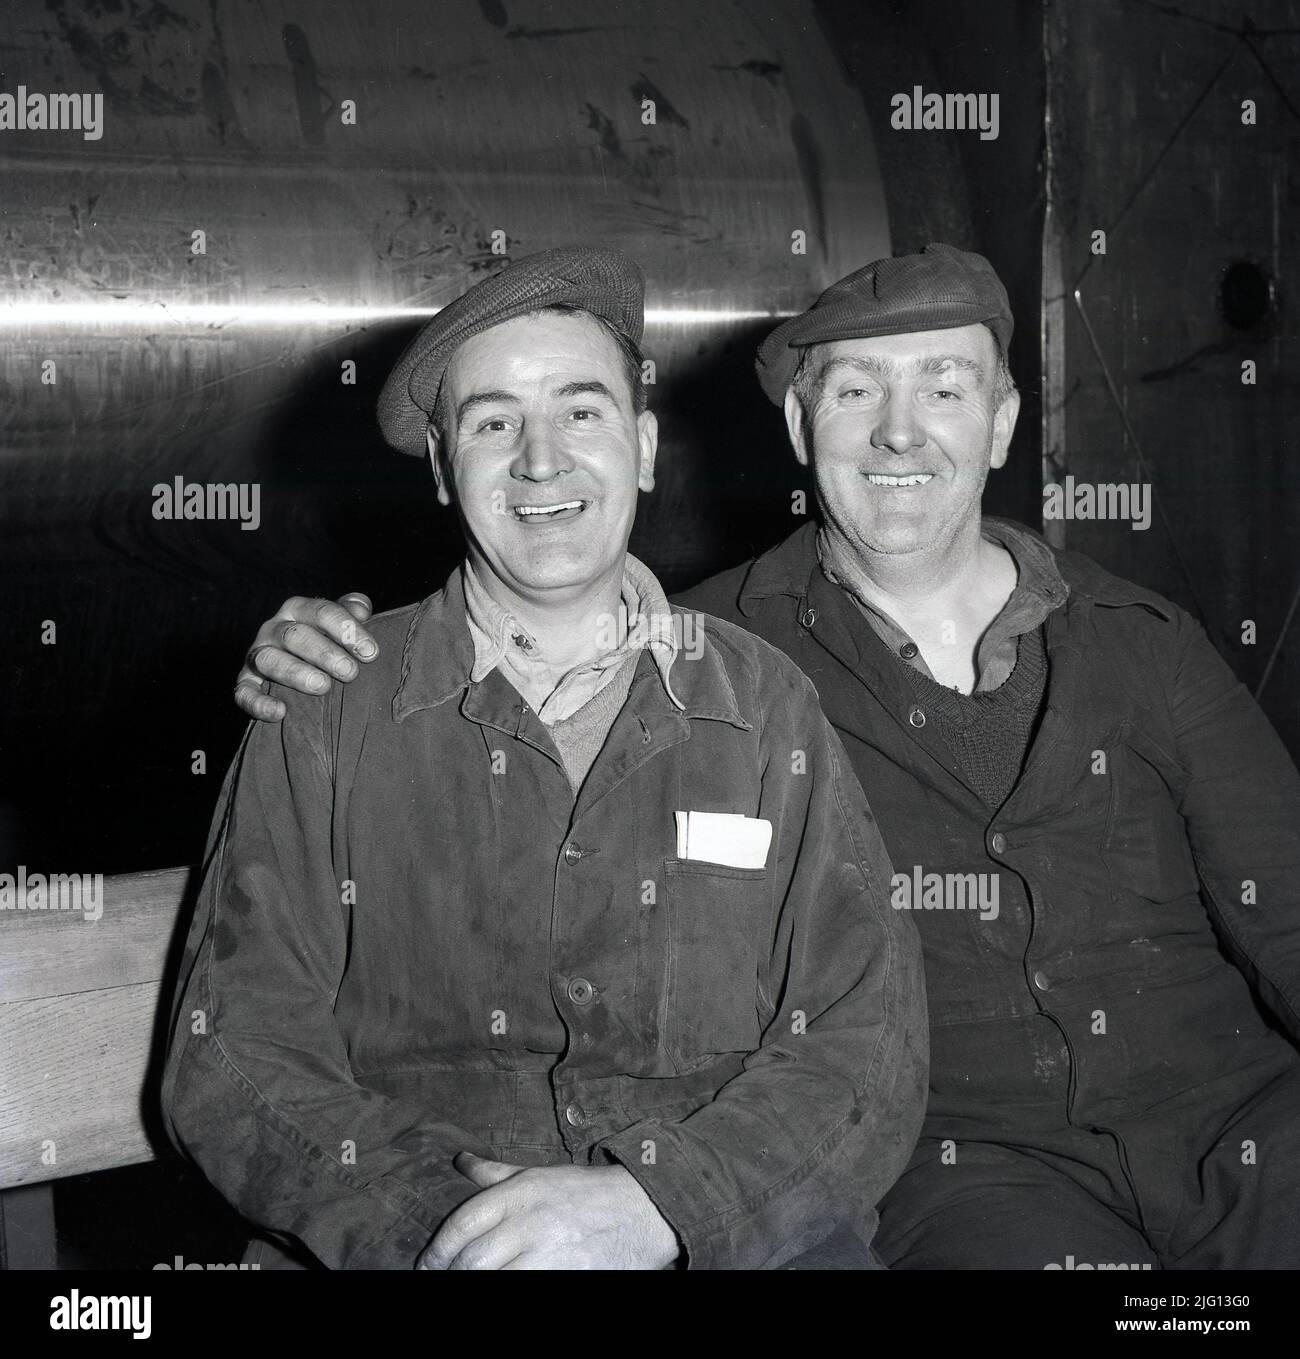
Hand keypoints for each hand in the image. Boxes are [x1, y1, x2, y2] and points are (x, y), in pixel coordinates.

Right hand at [234, 593, 377, 720]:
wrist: (296, 663)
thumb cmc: (327, 642)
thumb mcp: (339, 624)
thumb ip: (351, 614)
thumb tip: (361, 610)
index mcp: (299, 610)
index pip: (322, 612)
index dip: (347, 630)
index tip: (370, 652)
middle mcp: (274, 629)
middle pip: (295, 636)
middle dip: (324, 653)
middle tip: (350, 672)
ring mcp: (257, 655)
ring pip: (268, 660)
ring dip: (296, 673)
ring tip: (322, 687)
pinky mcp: (245, 682)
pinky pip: (244, 692)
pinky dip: (258, 703)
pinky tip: (280, 712)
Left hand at [417, 1152, 679, 1270]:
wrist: (643, 1211)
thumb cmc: (585, 1192)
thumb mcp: (539, 1174)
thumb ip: (496, 1172)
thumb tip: (460, 1160)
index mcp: (522, 1192)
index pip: (464, 1221)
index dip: (438, 1248)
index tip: (427, 1263)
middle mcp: (531, 1223)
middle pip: (473, 1258)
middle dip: (451, 1273)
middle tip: (441, 1278)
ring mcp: (550, 1255)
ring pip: (494, 1280)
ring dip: (475, 1286)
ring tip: (464, 1287)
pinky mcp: (567, 1278)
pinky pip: (524, 1291)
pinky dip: (506, 1292)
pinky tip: (499, 1292)